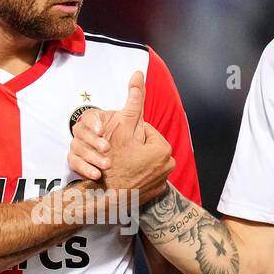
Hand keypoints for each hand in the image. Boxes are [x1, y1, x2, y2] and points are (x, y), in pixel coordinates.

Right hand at [68, 71, 173, 203]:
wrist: (105, 201)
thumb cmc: (112, 164)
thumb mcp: (121, 129)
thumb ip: (133, 101)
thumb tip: (139, 72)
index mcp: (163, 149)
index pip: (145, 132)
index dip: (128, 134)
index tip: (117, 142)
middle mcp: (168, 166)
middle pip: (146, 147)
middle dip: (132, 148)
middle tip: (116, 155)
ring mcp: (163, 182)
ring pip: (145, 162)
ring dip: (133, 162)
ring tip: (118, 166)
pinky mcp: (156, 195)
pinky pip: (145, 179)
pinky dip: (136, 176)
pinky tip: (124, 178)